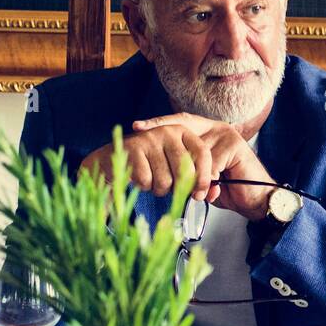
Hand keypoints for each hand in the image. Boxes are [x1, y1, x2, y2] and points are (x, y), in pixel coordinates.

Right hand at [80, 125, 214, 202]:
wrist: (113, 160)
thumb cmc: (151, 165)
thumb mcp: (175, 165)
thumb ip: (194, 174)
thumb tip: (212, 192)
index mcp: (182, 131)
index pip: (202, 153)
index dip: (204, 177)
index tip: (200, 194)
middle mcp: (167, 131)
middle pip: (184, 170)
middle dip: (178, 188)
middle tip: (169, 189)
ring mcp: (149, 139)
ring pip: (165, 180)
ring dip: (159, 189)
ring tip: (152, 180)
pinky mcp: (133, 150)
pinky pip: (147, 181)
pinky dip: (144, 186)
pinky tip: (139, 177)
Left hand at [131, 113, 276, 219]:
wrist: (257, 201)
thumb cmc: (229, 190)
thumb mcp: (200, 177)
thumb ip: (186, 167)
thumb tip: (160, 167)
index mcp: (207, 131)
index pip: (179, 121)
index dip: (159, 123)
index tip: (138, 127)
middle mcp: (217, 128)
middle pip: (184, 131)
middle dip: (166, 142)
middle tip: (150, 149)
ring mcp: (227, 135)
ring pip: (196, 152)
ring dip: (194, 176)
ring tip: (199, 192)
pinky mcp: (235, 146)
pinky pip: (210, 163)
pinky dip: (210, 180)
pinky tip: (215, 191)